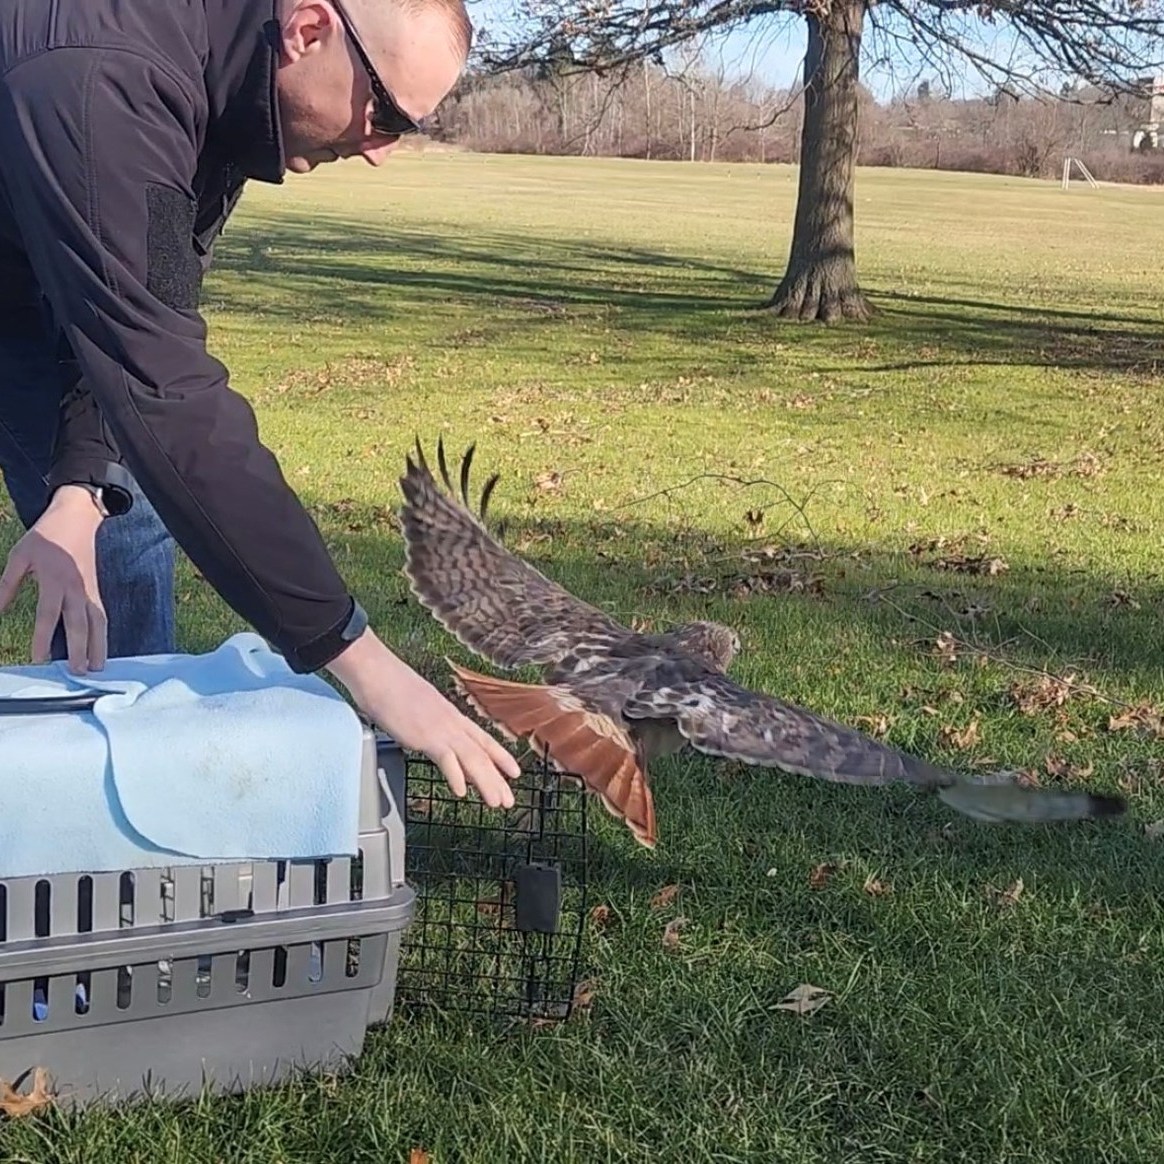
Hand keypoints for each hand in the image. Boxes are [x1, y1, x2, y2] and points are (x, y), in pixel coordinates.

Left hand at [0, 485, 106, 672]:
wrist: (77, 518)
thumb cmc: (46, 537)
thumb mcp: (19, 557)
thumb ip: (7, 585)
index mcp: (55, 579)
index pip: (49, 614)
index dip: (44, 637)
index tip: (40, 658)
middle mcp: (76, 588)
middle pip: (80, 624)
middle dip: (79, 649)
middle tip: (77, 672)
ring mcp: (89, 590)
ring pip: (97, 622)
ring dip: (98, 646)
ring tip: (96, 667)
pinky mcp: (95, 590)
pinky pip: (101, 615)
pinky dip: (102, 634)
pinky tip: (100, 649)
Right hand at [327, 629, 520, 808]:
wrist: (377, 672)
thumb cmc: (390, 686)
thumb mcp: (418, 707)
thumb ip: (427, 723)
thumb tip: (426, 734)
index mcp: (451, 715)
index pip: (483, 739)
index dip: (501, 756)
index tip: (514, 771)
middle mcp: (451, 722)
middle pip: (482, 753)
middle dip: (498, 778)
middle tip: (509, 801)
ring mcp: (440, 728)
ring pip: (472, 758)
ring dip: (486, 782)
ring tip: (496, 802)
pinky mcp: (425, 734)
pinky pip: (446, 758)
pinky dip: (455, 776)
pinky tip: (462, 792)